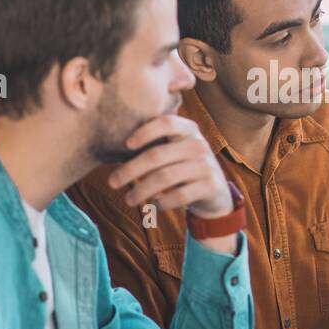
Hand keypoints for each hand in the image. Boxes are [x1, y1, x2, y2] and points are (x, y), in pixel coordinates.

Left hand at [106, 114, 232, 217]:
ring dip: (141, 190)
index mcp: (189, 129)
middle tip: (112, 182)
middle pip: (157, 155)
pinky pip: (179, 196)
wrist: (216, 191)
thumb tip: (112, 146)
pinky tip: (153, 205)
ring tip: (128, 200)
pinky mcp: (210, 186)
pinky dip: (161, 202)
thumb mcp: (176, 148)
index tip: (125, 145)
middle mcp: (199, 145)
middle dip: (130, 170)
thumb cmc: (183, 166)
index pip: (166, 123)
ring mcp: (206, 166)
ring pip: (165, 178)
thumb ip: (155, 143)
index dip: (145, 132)